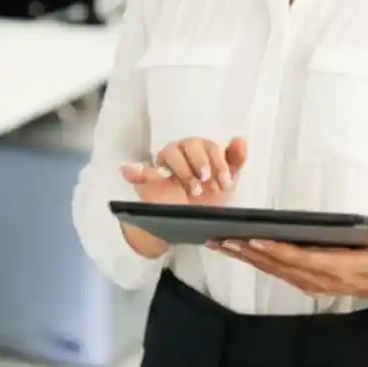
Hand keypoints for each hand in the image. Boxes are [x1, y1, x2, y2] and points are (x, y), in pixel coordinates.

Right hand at [116, 138, 246, 258]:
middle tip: (206, 181)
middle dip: (201, 161)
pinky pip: (139, 172)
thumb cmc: (208, 199)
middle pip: (189, 143)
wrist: (189, 226)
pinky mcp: (149, 182)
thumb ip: (234, 161)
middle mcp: (182, 154)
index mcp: (200, 152)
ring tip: (193, 188)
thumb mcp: (225, 183)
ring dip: (182, 168)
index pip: (208, 145)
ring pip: (169, 151)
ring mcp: (164, 167)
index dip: (218, 161)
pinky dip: (134, 171)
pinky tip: (128, 171)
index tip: (224, 182)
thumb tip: (240, 140)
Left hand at [211, 225, 367, 301]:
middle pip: (279, 266)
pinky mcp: (312, 283)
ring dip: (247, 259)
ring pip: (275, 271)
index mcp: (340, 268)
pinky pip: (280, 273)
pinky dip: (258, 262)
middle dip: (248, 253)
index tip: (253, 239)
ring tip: (221, 244)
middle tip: (221, 239)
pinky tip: (241, 252)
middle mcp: (323, 280)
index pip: (302, 258)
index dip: (277, 251)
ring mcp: (315, 284)